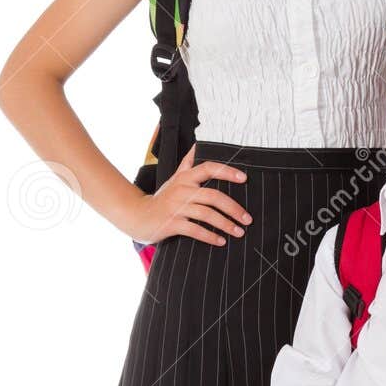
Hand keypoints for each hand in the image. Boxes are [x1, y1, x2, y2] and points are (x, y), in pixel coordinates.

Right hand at [122, 145, 250, 247]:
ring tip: (239, 232)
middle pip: (213, 196)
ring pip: (207, 214)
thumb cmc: (163, 198)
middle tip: (248, 219)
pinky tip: (221, 241)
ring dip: (226, 225)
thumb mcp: (175, 178)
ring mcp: (176, 207)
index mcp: (185, 178)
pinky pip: (195, 230)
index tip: (244, 179)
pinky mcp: (172, 223)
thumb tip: (198, 144)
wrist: (138, 215)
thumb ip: (188, 163)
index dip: (227, 172)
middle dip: (234, 208)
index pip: (209, 168)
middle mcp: (182, 190)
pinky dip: (210, 236)